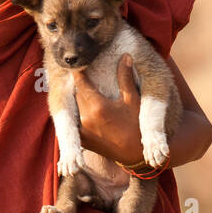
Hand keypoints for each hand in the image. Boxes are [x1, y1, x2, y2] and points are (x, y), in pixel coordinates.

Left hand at [72, 53, 144, 167]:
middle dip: (77, 83)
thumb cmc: (137, 127)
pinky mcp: (83, 140)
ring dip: (76, 98)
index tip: (77, 60)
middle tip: (78, 70)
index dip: (78, 69)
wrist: (136, 156)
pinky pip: (74, 122)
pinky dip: (76, 113)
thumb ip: (125, 78)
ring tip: (78, 87)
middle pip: (75, 93)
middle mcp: (86, 118)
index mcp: (97, 106)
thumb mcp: (134, 101)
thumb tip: (125, 56)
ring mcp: (83, 131)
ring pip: (74, 107)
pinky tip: (80, 106)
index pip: (80, 81)